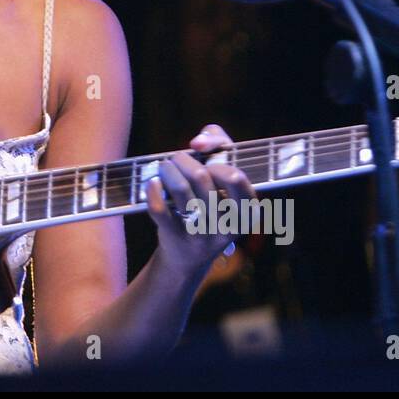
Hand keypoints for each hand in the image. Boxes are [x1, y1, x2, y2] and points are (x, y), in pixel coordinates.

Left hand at [145, 124, 255, 273]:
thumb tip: (199, 142)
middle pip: (202, 178)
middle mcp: (225, 225)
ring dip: (168, 169)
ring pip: (180, 190)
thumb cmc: (210, 204)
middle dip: (184, 160)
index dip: (219, 160)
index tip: (207, 157)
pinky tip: (154, 183)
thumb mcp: (224, 179)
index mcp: (246, 212)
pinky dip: (153, 189)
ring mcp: (200, 234)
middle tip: (177, 159)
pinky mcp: (175, 238)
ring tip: (165, 166)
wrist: (188, 257)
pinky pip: (160, 208)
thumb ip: (220, 144)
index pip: (237, 178)